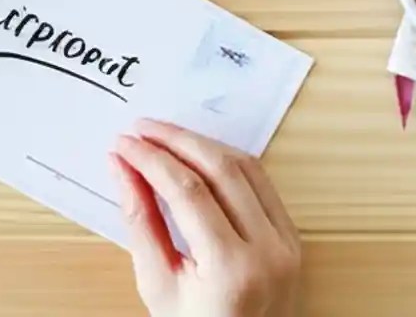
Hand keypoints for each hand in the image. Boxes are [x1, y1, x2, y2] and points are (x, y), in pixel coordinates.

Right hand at [111, 120, 301, 316]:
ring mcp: (286, 243)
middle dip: (176, 141)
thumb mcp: (157, 286)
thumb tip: (123, 168)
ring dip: (203, 145)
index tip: (124, 145)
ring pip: (247, 169)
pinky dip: (229, 163)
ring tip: (165, 136)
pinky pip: (262, 185)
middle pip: (220, 170)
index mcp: (231, 270)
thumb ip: (141, 222)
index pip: (187, 192)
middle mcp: (268, 251)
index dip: (151, 160)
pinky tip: (199, 155)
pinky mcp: (292, 238)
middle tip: (141, 130)